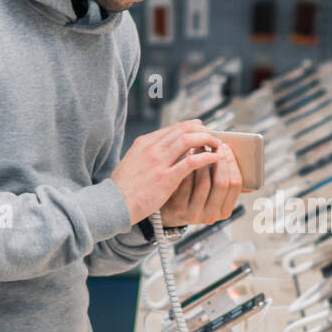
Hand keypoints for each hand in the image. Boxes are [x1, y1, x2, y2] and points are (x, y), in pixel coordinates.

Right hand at [109, 119, 224, 224]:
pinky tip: (216, 158)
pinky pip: (192, 162)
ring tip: (218, 145)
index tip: (202, 129)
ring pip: (189, 140)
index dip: (191, 127)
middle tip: (213, 136)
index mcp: (144, 143)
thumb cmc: (122, 188)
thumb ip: (146, 154)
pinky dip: (207, 157)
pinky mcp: (166, 178)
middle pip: (183, 130)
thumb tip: (161, 150)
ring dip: (207, 140)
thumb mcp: (131, 162)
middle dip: (202, 130)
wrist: (112, 204)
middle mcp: (152, 148)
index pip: (173, 128)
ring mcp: (159, 162)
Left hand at [160, 140, 241, 226]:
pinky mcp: (178, 208)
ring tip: (199, 146)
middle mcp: (211, 216)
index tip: (226, 148)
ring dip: (203, 161)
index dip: (232, 164)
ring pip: (204, 183)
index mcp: (224, 211)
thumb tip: (252, 182)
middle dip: (220, 160)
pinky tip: (186, 155)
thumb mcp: (212, 197)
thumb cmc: (194, 197)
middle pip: (222, 183)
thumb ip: (227, 187)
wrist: (168, 212)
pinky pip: (186, 184)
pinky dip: (187, 166)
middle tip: (215, 144)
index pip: (235, 184)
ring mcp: (194, 213)